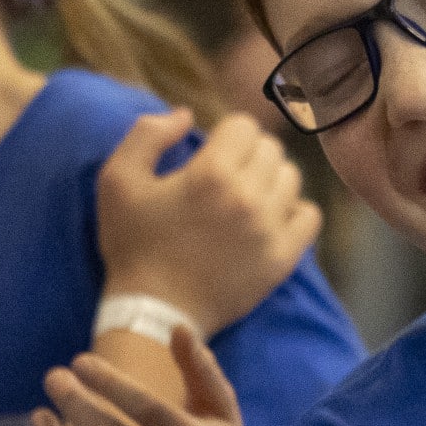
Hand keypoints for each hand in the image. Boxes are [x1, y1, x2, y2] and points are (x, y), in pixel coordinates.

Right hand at [96, 110, 320, 335]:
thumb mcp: (117, 181)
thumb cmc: (132, 244)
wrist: (154, 310)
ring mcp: (269, 230)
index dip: (225, 134)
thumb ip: (147, 134)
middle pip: (270, 149)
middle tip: (226, 176)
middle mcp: (247, 198)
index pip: (244, 126)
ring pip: (290, 178)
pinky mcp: (282, 258)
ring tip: (245, 196)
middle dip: (248, 154)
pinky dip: (293, 211)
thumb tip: (186, 114)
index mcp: (211, 174)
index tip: (211, 154)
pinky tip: (269, 218)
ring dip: (270, 180)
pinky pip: (309, 216)